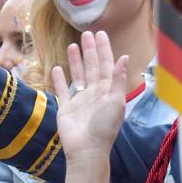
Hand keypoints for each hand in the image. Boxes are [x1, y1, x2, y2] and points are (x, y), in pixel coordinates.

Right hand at [51, 31, 129, 162]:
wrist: (87, 149)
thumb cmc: (104, 127)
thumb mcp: (116, 101)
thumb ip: (118, 79)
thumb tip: (124, 57)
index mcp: (108, 91)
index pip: (106, 65)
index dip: (104, 49)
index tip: (101, 34)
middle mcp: (94, 93)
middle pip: (92, 67)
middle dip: (90, 50)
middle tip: (86, 33)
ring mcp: (80, 100)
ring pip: (78, 76)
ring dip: (76, 61)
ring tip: (72, 46)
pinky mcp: (66, 108)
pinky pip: (62, 91)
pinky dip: (59, 80)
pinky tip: (56, 68)